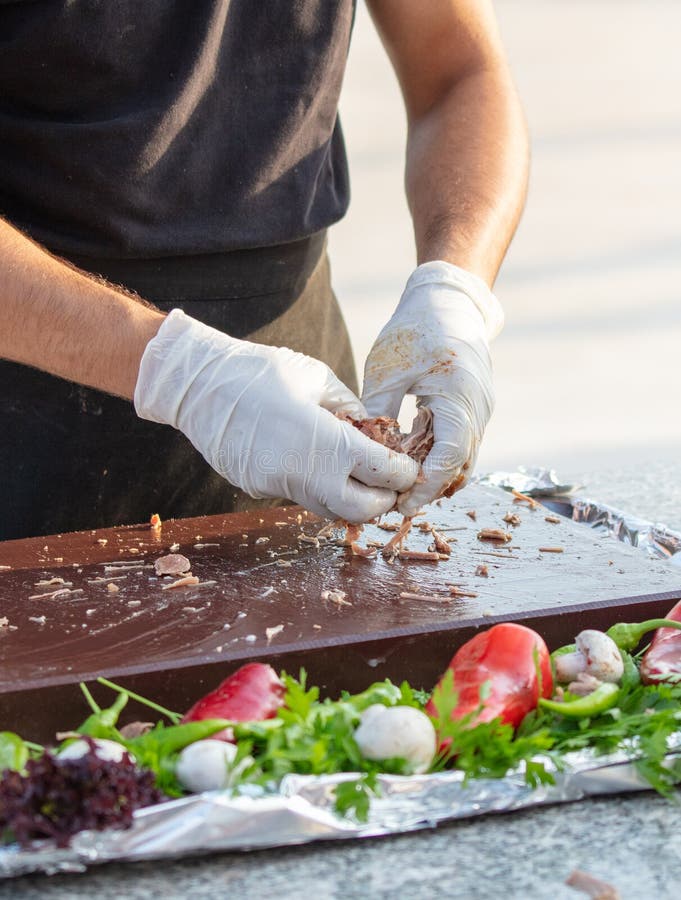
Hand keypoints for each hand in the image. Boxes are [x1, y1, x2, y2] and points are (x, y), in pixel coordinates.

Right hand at [134, 310, 419, 521]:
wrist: (198, 384)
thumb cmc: (262, 371)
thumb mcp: (318, 379)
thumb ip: (351, 411)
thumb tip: (373, 433)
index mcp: (328, 441)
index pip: (383, 473)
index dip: (403, 473)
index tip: (408, 468)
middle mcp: (305, 473)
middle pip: (361, 510)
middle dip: (382, 500)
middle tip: (389, 484)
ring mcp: (278, 486)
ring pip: (329, 510)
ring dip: (351, 500)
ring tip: (360, 479)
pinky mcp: (258, 488)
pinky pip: (300, 497)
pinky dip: (320, 490)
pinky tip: (321, 469)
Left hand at [361, 261, 503, 515]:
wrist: (448, 301)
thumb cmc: (414, 330)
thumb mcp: (387, 370)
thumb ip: (379, 411)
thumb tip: (365, 451)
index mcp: (459, 398)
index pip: (449, 459)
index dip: (425, 486)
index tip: (401, 504)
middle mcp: (479, 408)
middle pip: (460, 466)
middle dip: (430, 488)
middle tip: (397, 504)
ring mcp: (482, 409)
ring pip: (464, 458)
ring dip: (437, 475)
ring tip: (403, 488)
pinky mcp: (476, 408)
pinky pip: (462, 443)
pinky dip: (441, 457)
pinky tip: (413, 464)